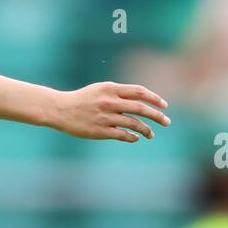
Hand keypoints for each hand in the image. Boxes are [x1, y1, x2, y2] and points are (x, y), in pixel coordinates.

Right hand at [47, 83, 170, 141]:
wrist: (60, 110)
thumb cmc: (82, 99)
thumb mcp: (100, 89)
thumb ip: (119, 93)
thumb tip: (140, 101)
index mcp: (111, 88)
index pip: (139, 92)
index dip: (154, 98)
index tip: (164, 105)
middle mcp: (110, 102)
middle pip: (141, 108)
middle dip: (157, 115)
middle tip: (167, 121)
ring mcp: (105, 117)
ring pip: (134, 124)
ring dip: (146, 130)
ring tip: (151, 134)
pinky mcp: (100, 130)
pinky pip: (122, 135)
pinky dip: (132, 137)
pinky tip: (135, 138)